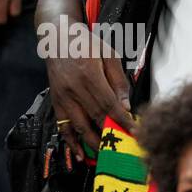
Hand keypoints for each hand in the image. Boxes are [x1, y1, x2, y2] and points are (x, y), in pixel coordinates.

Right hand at [43, 22, 135, 159]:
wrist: (57, 37)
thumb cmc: (86, 44)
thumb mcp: (108, 54)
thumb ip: (118, 81)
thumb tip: (126, 107)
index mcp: (89, 73)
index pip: (109, 104)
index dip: (123, 121)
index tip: (135, 133)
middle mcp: (74, 87)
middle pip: (96, 117)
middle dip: (112, 134)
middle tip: (125, 147)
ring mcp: (62, 96)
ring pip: (79, 126)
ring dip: (94, 143)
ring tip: (107, 154)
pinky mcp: (56, 101)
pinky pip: (63, 126)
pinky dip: (71, 142)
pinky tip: (81, 154)